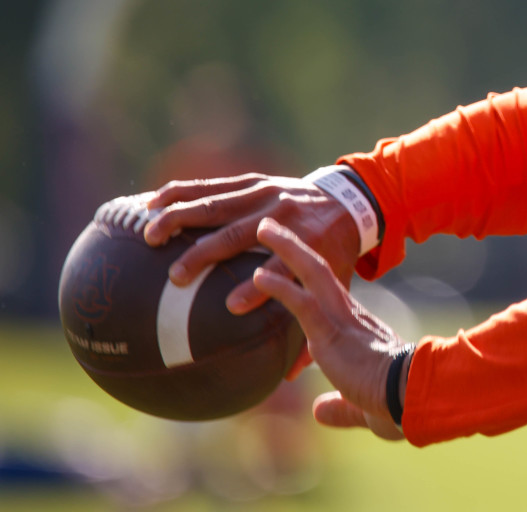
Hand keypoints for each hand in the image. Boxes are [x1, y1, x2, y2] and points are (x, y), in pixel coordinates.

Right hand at [142, 173, 359, 315]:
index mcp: (307, 245)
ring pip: (218, 206)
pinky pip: (212, 186)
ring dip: (181, 219)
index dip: (258, 286)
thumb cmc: (334, 252)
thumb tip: (290, 375)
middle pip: (239, 236)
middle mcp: (283, 218)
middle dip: (205, 254)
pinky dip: (180, 193)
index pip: (280, 268)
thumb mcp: (334, 284)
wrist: (345, 201)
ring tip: (150, 236)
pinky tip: (149, 205)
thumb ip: (316, 326)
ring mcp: (266, 195)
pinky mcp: (252, 182)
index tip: (232, 307)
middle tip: (176, 277)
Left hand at [252, 218, 406, 440]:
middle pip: (319, 268)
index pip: (328, 295)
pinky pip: (301, 301)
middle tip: (271, 225)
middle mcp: (348, 314)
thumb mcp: (359, 405)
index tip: (294, 266)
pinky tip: (258, 275)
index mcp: (356, 328)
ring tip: (263, 227)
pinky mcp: (331, 331)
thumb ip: (338, 406)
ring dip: (286, 247)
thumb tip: (320, 411)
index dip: (309, 279)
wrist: (409, 396)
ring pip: (311, 271)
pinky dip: (278, 287)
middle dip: (296, 245)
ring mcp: (340, 318)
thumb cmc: (393, 404)